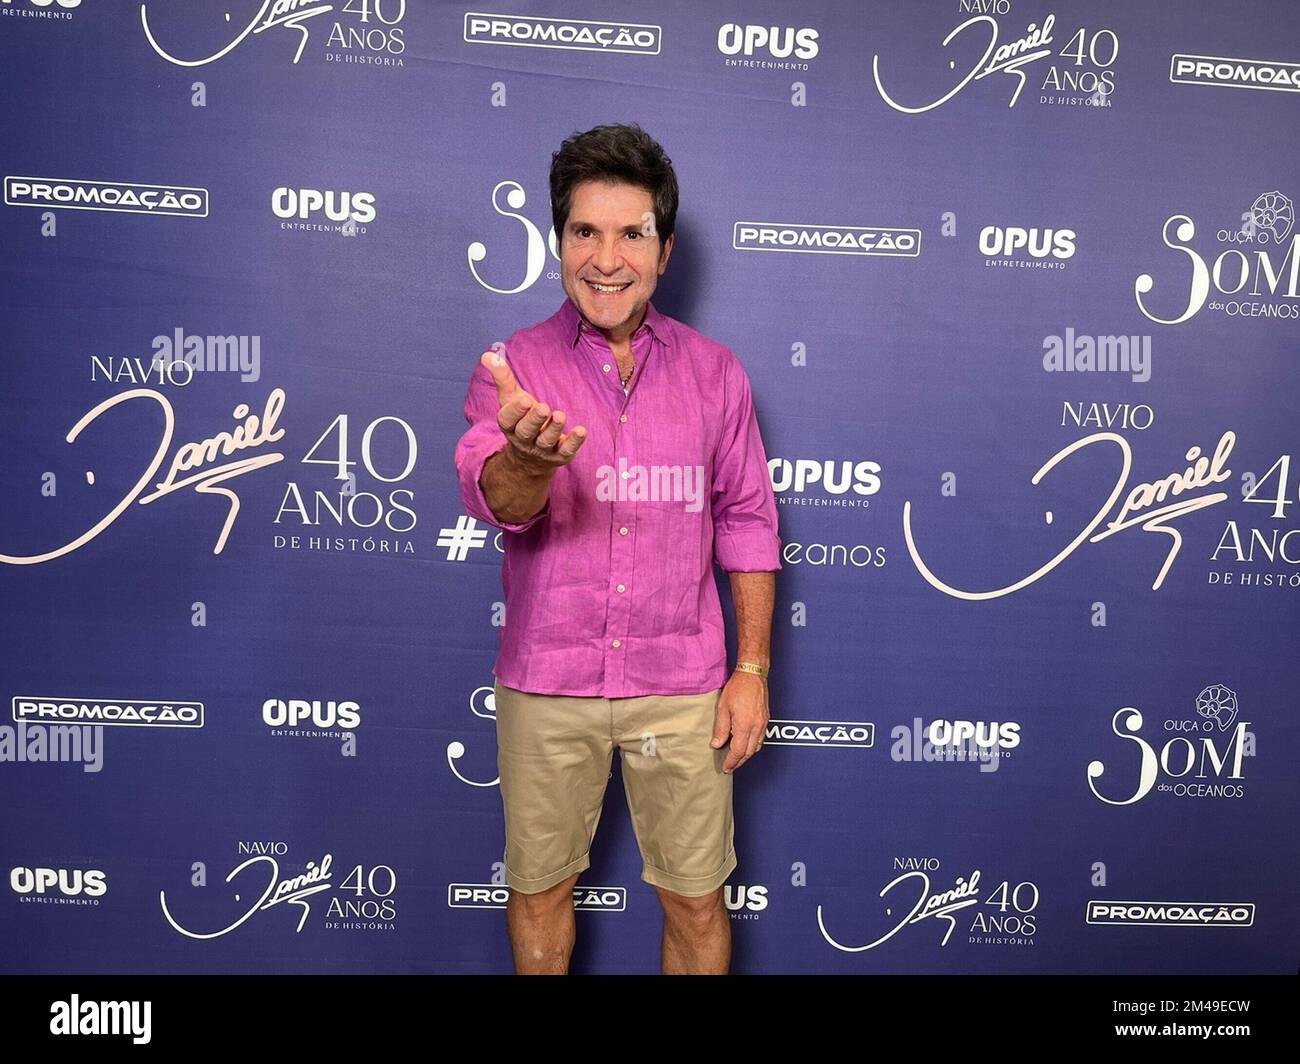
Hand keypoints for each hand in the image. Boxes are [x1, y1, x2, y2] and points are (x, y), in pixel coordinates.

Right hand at [481, 350, 586, 473]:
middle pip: (526, 432)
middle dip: (534, 420)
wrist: (530, 458)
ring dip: (554, 429)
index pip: (507, 420)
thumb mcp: (511, 399)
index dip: (515, 411)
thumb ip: (502, 378)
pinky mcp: (560, 455)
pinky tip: (582, 431)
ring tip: (560, 416)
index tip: (524, 399)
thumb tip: (487, 355)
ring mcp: (542, 449)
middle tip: (544, 408)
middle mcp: (524, 439)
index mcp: (509, 425)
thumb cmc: (521, 419)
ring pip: (546, 441)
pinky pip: (567, 451)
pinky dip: (574, 442)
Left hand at [710, 670, 768, 773]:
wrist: (753, 675)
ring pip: (756, 747)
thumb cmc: (737, 688)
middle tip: (730, 767)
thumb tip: (717, 744)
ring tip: (736, 758)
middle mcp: (756, 727)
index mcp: (744, 726)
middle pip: (748, 752)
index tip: (726, 768)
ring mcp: (763, 724)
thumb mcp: (723, 707)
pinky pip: (761, 739)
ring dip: (746, 755)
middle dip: (739, 762)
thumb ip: (721, 728)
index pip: (738, 751)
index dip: (731, 762)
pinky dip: (753, 746)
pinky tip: (746, 744)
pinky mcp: (766, 719)